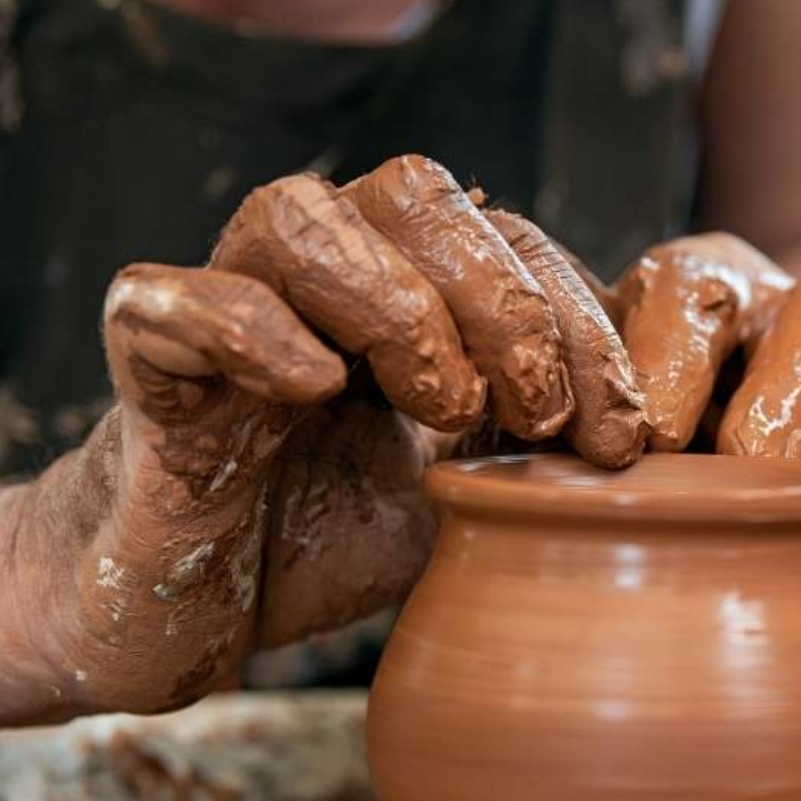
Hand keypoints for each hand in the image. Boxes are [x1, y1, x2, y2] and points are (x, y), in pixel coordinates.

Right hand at [42, 155, 644, 715]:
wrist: (204, 606)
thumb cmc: (341, 534)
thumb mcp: (477, 494)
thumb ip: (546, 444)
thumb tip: (651, 427)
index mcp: (414, 285)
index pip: (512, 241)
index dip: (581, 323)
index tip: (622, 434)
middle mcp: (325, 272)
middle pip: (417, 194)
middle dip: (505, 303)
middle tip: (538, 417)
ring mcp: (231, 302)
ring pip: (299, 214)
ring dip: (396, 304)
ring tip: (444, 409)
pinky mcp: (149, 358)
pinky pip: (175, 296)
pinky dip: (254, 328)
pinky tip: (316, 392)